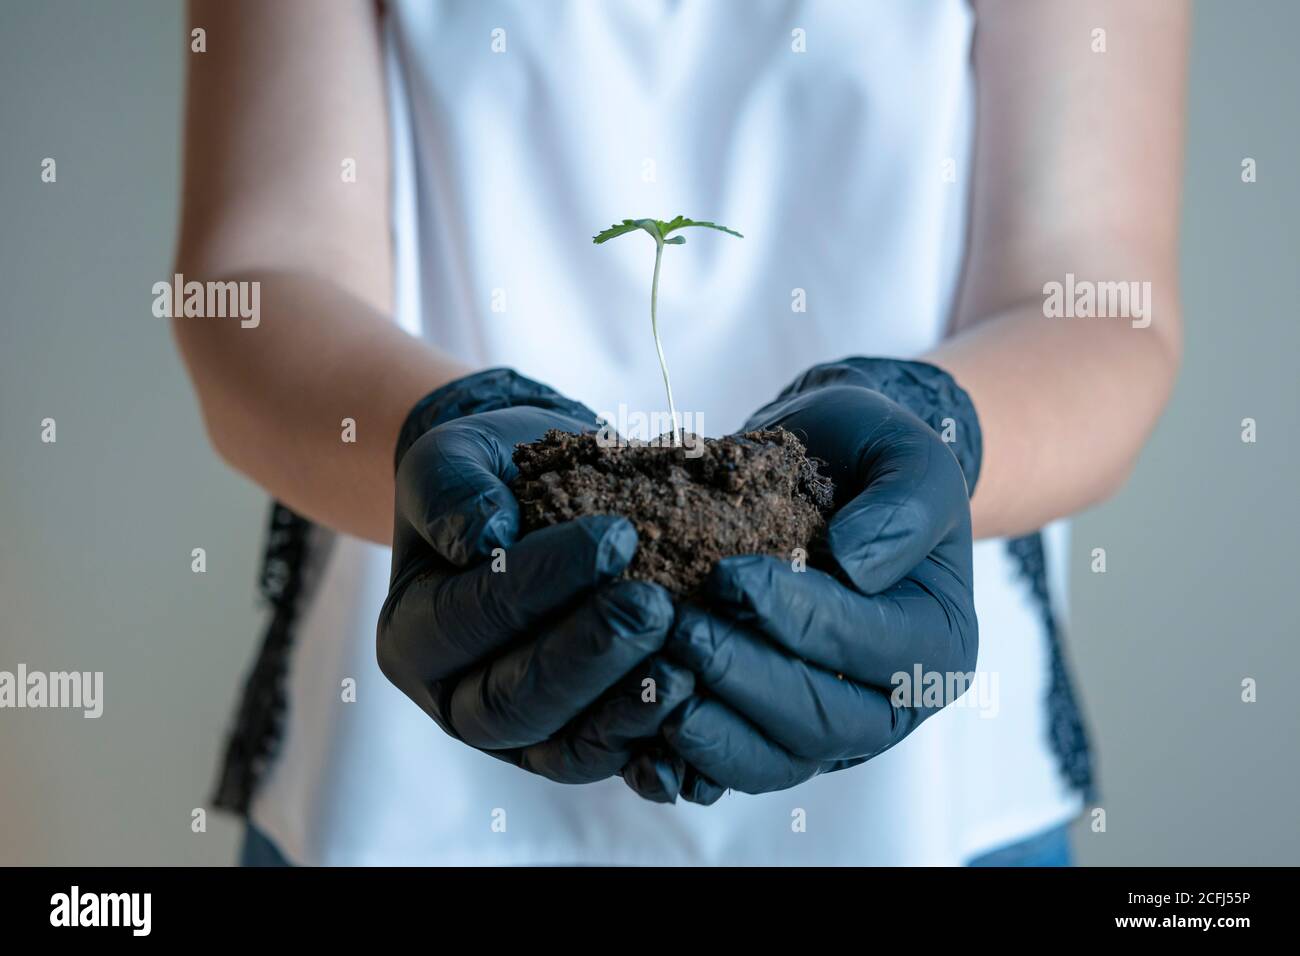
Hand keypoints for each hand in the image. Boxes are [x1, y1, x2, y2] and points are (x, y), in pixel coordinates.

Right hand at [377, 370, 693, 792]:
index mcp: (412, 635)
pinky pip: (612, 762)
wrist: (533, 499)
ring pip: (565, 747)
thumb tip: (484, 539)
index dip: (539, 583)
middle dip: (590, 654)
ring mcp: (517, 737)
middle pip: (514, 701)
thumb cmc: (490, 477)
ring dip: (626, 712)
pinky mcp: (574, 747)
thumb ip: (453, 488)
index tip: (614, 537)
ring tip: (684, 667)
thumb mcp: (452, 457)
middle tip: (654, 605)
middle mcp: (455, 700)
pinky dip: (655, 751)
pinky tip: (697, 715)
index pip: (470, 619)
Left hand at [625, 360, 979, 802]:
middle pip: (821, 721)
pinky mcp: (772, 738)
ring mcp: (830, 731)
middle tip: (679, 631)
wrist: (828, 474)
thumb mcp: (907, 455)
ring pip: (773, 761)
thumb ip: (901, 502)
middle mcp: (891, 704)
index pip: (872, 648)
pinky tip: (640, 737)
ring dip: (710, 731)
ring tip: (653, 681)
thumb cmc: (870, 463)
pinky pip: (731, 769)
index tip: (730, 575)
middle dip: (744, 678)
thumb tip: (856, 564)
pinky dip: (686, 763)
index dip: (800, 618)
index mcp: (937, 643)